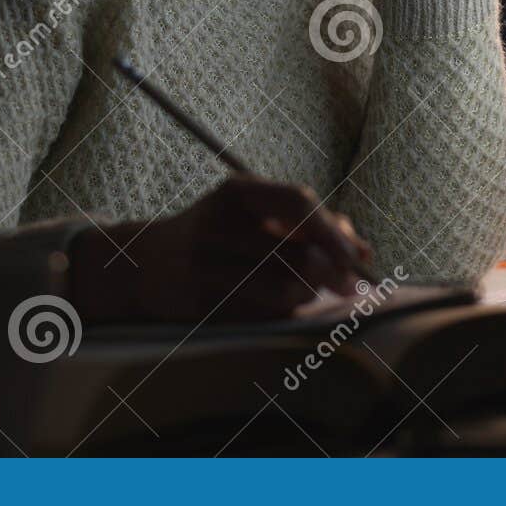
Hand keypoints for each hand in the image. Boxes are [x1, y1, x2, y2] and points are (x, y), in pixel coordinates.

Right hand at [70, 175, 375, 325]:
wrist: (144, 264)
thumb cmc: (217, 234)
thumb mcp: (252, 213)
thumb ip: (306, 223)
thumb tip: (360, 248)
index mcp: (236, 192)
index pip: (298, 201)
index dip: (335, 231)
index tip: (361, 256)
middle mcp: (218, 224)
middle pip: (298, 253)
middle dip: (333, 273)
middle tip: (349, 285)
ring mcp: (206, 265)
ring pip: (285, 288)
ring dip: (309, 294)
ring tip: (308, 290)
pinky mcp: (201, 301)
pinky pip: (262, 312)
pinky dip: (283, 312)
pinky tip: (281, 304)